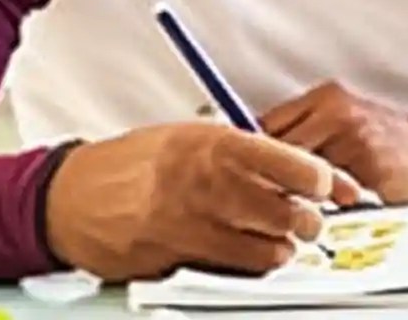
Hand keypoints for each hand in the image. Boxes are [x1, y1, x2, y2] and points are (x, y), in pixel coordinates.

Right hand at [44, 123, 361, 281]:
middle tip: (312, 219)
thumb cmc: (135, 163)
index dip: (325, 181)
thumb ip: (245, 151)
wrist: (73, 196)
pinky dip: (252, 265)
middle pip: (289, 213)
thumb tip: (295, 167)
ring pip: (269, 249)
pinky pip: (234, 269)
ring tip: (285, 242)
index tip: (334, 188)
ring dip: (285, 248)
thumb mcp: (193, 137)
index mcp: (219, 145)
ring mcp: (194, 225)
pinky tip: (252, 255)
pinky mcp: (179, 260)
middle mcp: (210, 185)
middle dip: (310, 221)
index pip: (296, 165)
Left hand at [261, 82, 407, 204]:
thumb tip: (251, 155)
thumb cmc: (383, 141)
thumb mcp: (342, 124)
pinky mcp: (367, 164)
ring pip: (299, 172)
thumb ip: (305, 133)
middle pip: (277, 148)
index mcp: (325, 98)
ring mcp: (352, 137)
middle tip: (264, 198)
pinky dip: (324, 203)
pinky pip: (328, 191)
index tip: (243, 173)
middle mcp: (336, 112)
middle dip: (268, 177)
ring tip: (300, 204)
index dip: (250, 154)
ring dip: (295, 193)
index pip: (266, 125)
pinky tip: (331, 206)